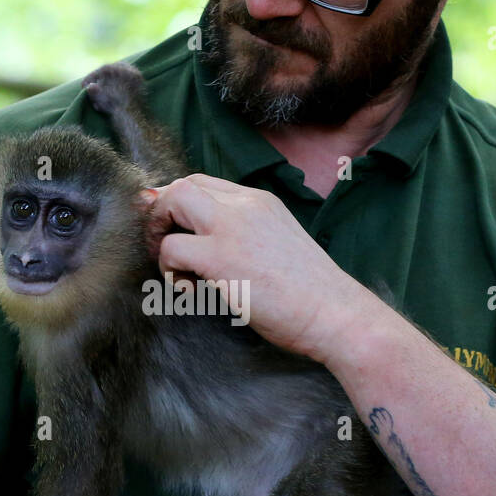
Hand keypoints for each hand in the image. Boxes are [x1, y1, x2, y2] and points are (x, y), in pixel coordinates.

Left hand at [144, 175, 369, 362]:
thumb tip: (206, 247)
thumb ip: (244, 236)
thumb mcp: (277, 245)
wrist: (334, 312)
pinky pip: (171, 249)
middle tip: (166, 247)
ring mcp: (231, 228)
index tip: (175, 230)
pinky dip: (171, 271)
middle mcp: (244, 206)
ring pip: (171, 203)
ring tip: (178, 271)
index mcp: (259, 202)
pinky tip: (192, 291)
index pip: (204, 184)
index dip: (179, 204)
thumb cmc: (310, 292)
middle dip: (162, 213)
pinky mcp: (219, 257)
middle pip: (183, 185)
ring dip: (161, 239)